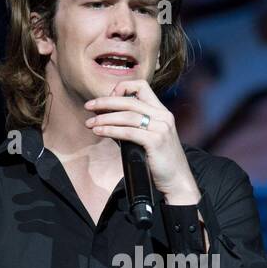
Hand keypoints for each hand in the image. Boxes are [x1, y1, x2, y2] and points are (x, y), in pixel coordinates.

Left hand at [83, 80, 199, 203]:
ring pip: (127, 115)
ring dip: (104, 118)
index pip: (141, 86)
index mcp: (162, 111)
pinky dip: (110, 130)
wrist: (177, 180)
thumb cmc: (159, 161)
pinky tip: (99, 131)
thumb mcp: (147, 138)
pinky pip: (128, 132)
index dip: (122, 88)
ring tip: (90, 123)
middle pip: (130, 100)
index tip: (107, 100)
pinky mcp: (156, 141)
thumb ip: (131, 127)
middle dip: (105, 101)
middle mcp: (163, 116)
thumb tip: (105, 120)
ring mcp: (161, 128)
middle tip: (89, 106)